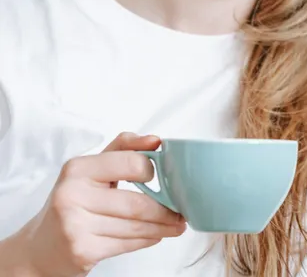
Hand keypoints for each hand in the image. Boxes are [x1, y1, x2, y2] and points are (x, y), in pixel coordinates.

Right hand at [14, 132, 185, 276]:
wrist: (39, 248)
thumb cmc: (72, 203)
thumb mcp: (90, 170)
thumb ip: (123, 149)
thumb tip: (156, 140)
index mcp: (78, 168)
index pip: (131, 163)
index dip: (154, 171)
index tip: (167, 178)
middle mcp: (72, 194)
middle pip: (137, 202)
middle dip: (167, 210)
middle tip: (182, 211)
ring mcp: (75, 225)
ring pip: (135, 226)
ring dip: (162, 227)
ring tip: (176, 225)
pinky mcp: (82, 251)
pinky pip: (127, 244)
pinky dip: (147, 240)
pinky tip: (155, 235)